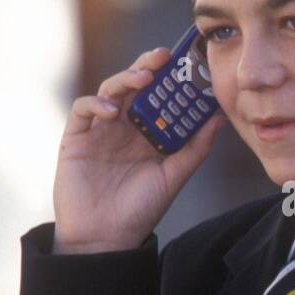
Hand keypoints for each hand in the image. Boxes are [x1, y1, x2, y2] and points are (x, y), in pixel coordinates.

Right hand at [52, 46, 228, 253]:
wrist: (105, 239)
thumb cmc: (140, 210)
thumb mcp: (174, 177)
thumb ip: (195, 147)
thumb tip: (219, 117)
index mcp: (148, 132)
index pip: (161, 95)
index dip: (172, 78)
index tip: (190, 63)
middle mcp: (124, 125)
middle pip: (135, 85)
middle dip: (149, 66)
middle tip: (164, 56)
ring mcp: (100, 129)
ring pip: (110, 90)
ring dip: (126, 79)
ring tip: (143, 77)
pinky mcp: (76, 138)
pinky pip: (83, 110)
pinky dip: (96, 104)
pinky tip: (111, 112)